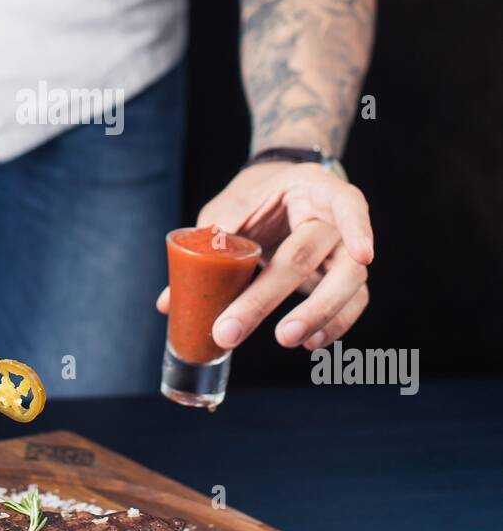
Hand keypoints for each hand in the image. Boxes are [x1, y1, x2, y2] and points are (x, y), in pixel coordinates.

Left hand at [157, 162, 373, 352]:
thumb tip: (168, 303)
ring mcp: (345, 250)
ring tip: (288, 339)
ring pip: (348, 284)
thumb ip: (208, 243)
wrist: (278, 193)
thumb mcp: (231, 206)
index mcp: (311, 188)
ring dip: (317, 314)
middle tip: (237, 329)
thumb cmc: (256, 197)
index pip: (347, 203)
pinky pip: (352, 303)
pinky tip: (312, 342)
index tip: (364, 255)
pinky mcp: (344, 278)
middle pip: (312, 255)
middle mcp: (336, 218)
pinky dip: (335, 325)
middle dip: (269, 296)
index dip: (358, 227)